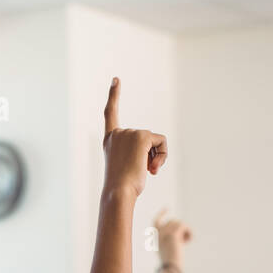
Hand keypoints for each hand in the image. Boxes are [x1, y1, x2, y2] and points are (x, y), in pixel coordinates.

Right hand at [101, 78, 166, 197]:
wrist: (119, 193)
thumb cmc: (123, 189)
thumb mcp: (128, 170)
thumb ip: (138, 158)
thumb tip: (152, 163)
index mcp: (110, 140)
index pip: (110, 114)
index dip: (114, 96)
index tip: (116, 79)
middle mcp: (117, 134)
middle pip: (146, 137)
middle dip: (150, 155)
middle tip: (143, 172)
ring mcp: (129, 133)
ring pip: (154, 141)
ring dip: (156, 157)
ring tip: (145, 171)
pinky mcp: (141, 136)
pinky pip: (161, 142)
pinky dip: (162, 156)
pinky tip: (152, 168)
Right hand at [153, 209, 191, 265]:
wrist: (171, 268)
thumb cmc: (172, 263)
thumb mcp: (169, 250)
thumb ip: (171, 240)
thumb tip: (180, 229)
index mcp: (155, 238)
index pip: (156, 222)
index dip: (161, 214)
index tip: (167, 208)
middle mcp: (158, 234)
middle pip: (172, 221)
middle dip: (180, 228)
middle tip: (183, 241)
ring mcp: (164, 233)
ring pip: (179, 223)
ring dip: (185, 231)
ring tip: (185, 242)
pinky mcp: (173, 234)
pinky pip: (184, 226)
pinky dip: (189, 233)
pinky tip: (189, 241)